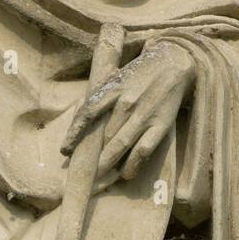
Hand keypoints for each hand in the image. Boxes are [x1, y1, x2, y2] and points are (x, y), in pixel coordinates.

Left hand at [61, 40, 194, 182]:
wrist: (173, 61)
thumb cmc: (140, 72)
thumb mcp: (117, 77)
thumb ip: (103, 96)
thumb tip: (84, 120)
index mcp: (112, 88)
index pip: (87, 113)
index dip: (74, 134)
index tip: (65, 151)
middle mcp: (126, 102)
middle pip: (103, 135)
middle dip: (92, 156)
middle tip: (83, 174)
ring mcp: (144, 114)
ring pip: (120, 145)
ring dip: (108, 165)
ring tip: (100, 179)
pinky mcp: (161, 124)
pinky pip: (143, 150)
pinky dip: (132, 165)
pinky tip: (125, 174)